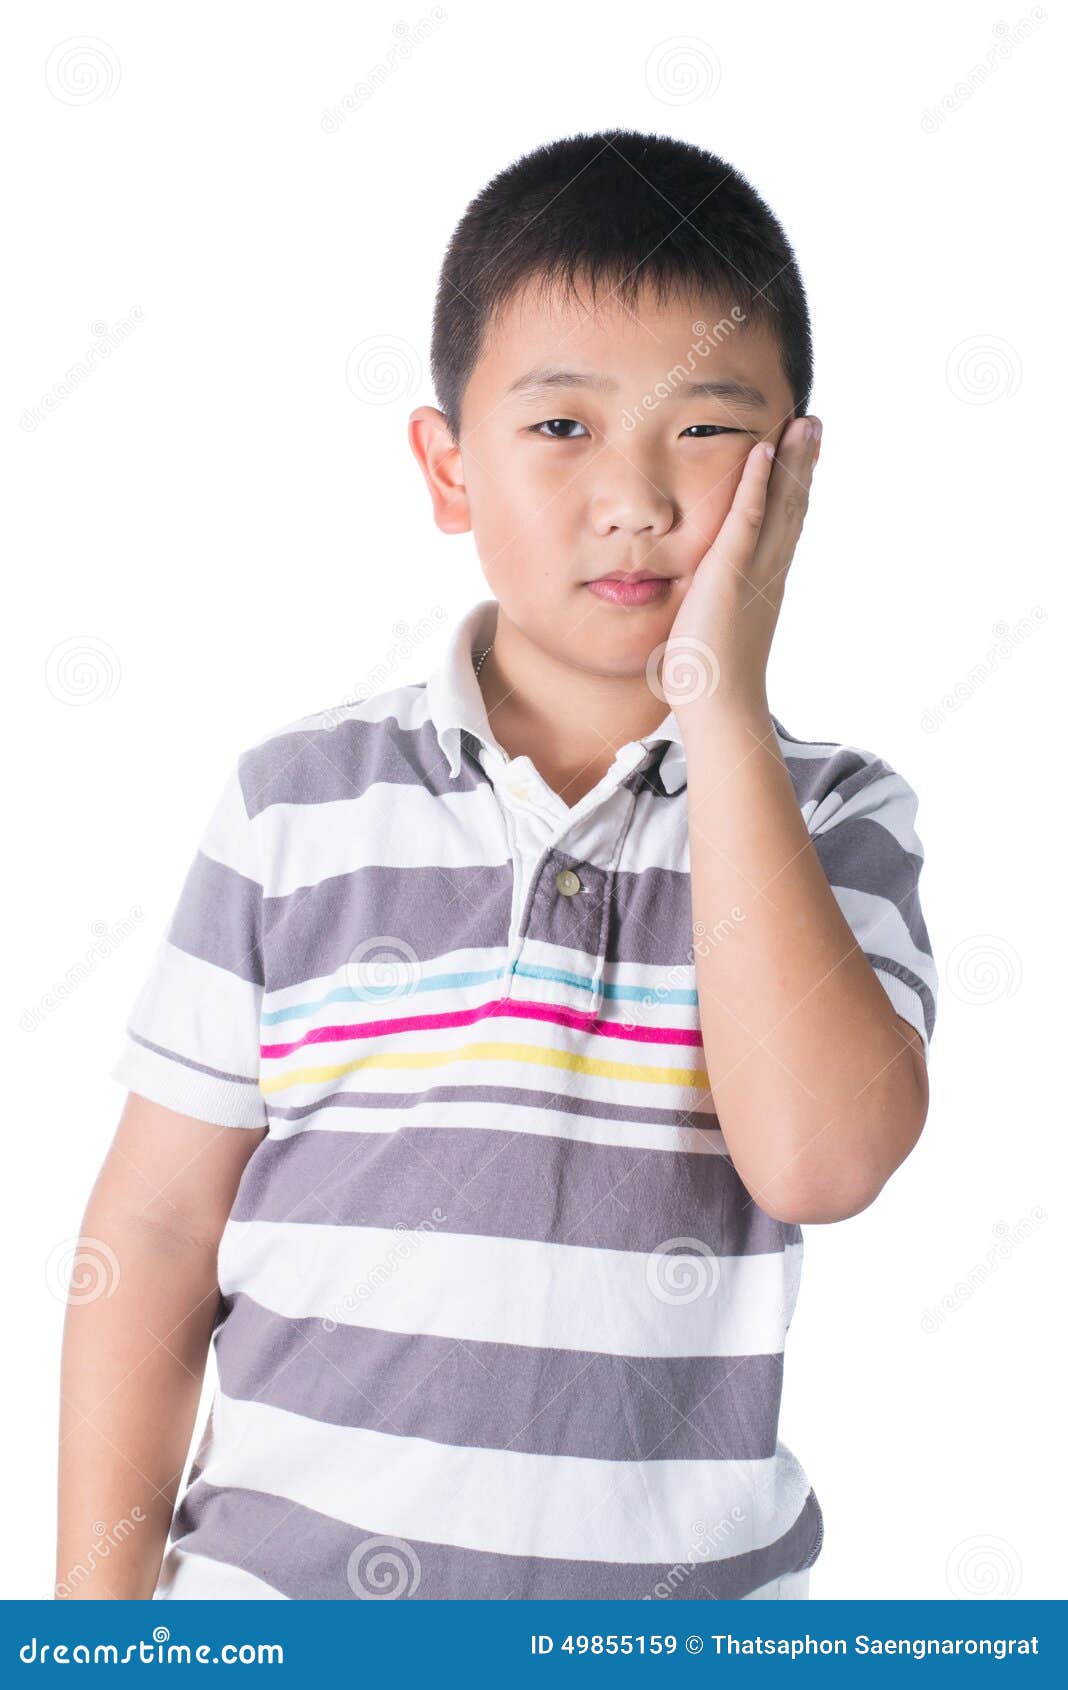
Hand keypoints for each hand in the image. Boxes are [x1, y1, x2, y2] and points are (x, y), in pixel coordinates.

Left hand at [659, 415, 821, 723]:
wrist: (719, 703)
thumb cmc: (710, 677)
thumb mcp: (717, 626)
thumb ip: (718, 604)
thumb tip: (707, 601)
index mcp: (765, 580)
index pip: (785, 523)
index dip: (795, 485)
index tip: (802, 452)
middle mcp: (769, 569)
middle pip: (794, 504)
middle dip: (804, 462)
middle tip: (814, 422)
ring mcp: (755, 568)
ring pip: (782, 503)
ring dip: (791, 459)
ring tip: (803, 422)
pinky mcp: (731, 571)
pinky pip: (746, 518)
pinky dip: (756, 482)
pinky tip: (761, 449)